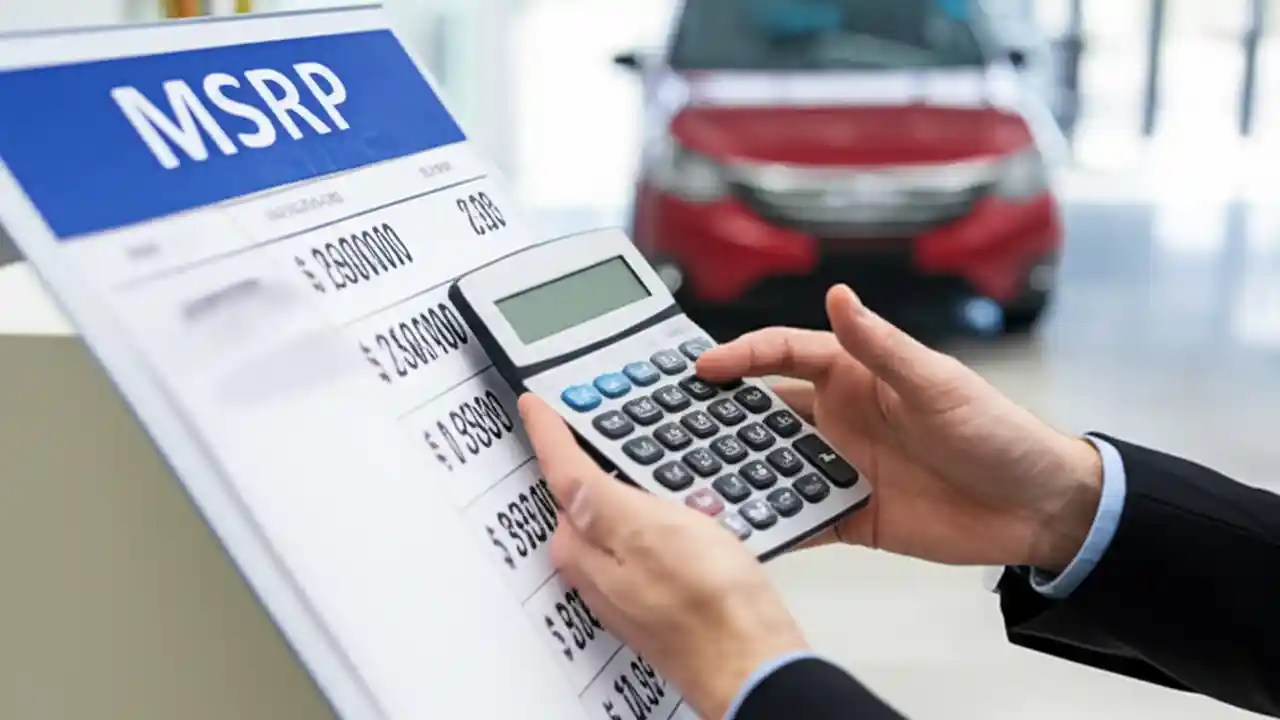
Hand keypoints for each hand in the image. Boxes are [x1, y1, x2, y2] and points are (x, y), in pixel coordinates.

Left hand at [518, 394, 806, 719]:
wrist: (753, 662)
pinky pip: (647, 543)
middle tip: (610, 425)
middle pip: (582, 496)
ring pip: (618, 519)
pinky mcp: (656, 594)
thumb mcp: (654, 531)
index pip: (560, 475)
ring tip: (674, 473)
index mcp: (584, 546)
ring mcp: (624, 584)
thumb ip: (603, 501)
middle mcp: (594, 569)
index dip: (548, 432)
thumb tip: (563, 471)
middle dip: (595, 460)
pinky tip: (695, 519)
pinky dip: (663, 520)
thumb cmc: (711, 604)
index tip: (534, 405)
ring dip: (639, 490)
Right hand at [696, 285, 1102, 571]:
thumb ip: (881, 347)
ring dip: (737, 469)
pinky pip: (797, 515)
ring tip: (695, 480)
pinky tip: (738, 526)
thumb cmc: (997, 432)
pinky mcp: (849, 514)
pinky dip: (768, 521)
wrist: (1036, 508)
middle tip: (674, 424)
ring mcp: (840, 466)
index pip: (783, 355)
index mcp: (855, 374)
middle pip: (764, 411)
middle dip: (721, 414)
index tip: (703, 369)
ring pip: (771, 463)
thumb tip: (838, 295)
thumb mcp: (937, 384)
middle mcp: (839, 417)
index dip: (741, 357)